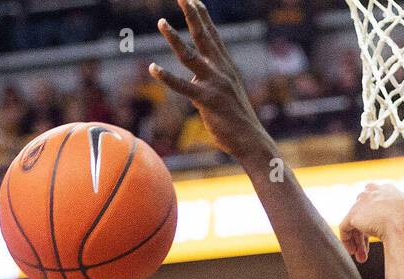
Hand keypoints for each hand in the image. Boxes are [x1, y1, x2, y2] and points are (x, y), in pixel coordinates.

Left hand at [151, 0, 269, 164]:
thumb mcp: (227, 94)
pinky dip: (167, 78)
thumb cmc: (237, 120)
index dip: (203, 17)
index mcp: (226, 67)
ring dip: (174, 39)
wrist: (251, 140)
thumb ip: (211, 82)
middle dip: (192, 15)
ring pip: (191, 56)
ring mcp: (215, 84)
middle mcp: (221, 70)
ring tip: (161, 23)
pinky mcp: (207, 100)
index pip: (213, 36)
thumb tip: (194, 79)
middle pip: (203, 37)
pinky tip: (153, 68)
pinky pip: (183, 87)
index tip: (194, 0)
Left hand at [338, 183, 403, 262]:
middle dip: (364, 233)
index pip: (376, 203)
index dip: (377, 219)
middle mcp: (371, 193)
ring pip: (354, 224)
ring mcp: (360, 204)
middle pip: (363, 213)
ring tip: (362, 257)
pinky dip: (348, 242)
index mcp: (387, 190)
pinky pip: (344, 229)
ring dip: (357, 242)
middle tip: (367, 251)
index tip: (382, 234)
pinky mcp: (352, 216)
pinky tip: (356, 254)